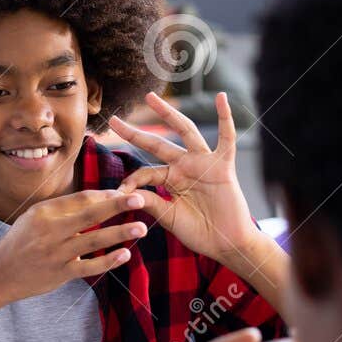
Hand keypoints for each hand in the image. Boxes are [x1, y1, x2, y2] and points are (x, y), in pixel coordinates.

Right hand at [0, 188, 148, 300]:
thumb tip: (100, 198)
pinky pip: (89, 267)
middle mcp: (50, 231)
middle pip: (89, 215)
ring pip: (93, 240)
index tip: (125, 191)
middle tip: (140, 199)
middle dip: (116, 206)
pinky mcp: (61, 274)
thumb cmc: (23, 241)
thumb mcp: (36, 217)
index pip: (80, 199)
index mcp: (44, 212)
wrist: (1, 273)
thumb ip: (65, 209)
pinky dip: (108, 261)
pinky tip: (125, 254)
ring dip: (119, 233)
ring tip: (141, 227)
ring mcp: (56, 253)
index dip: (104, 195)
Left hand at [110, 91, 257, 264]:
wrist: (228, 244)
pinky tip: (222, 97)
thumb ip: (151, 202)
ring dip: (168, 114)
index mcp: (171, 180)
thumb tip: (125, 192)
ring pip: (185, 132)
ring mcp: (204, 163)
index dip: (130, 181)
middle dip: (135, 133)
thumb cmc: (201, 233)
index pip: (145, 172)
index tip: (116, 195)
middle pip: (157, 144)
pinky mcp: (223, 166)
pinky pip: (226, 138)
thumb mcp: (169, 218)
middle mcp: (185, 167)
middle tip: (113, 120)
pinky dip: (226, 118)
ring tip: (150, 98)